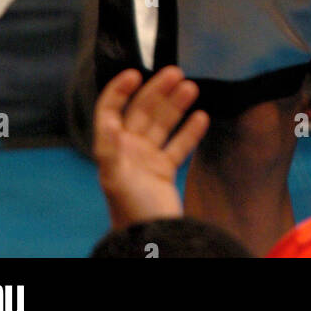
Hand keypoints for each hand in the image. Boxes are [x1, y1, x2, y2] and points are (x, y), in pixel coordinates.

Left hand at [93, 67, 209, 230]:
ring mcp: (148, 159)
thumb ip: (110, 148)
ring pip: (163, 124)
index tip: (135, 73)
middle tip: (176, 72)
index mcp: (112, 147)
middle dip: (158, 91)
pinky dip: (189, 131)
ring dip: (176, 106)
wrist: (153, 238)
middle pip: (142, 111)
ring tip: (192, 87)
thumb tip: (109, 121)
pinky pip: (178, 145)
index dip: (119, 90)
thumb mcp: (115, 177)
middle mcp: (128, 148)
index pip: (111, 110)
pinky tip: (201, 117)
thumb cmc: (129, 208)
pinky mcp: (165, 170)